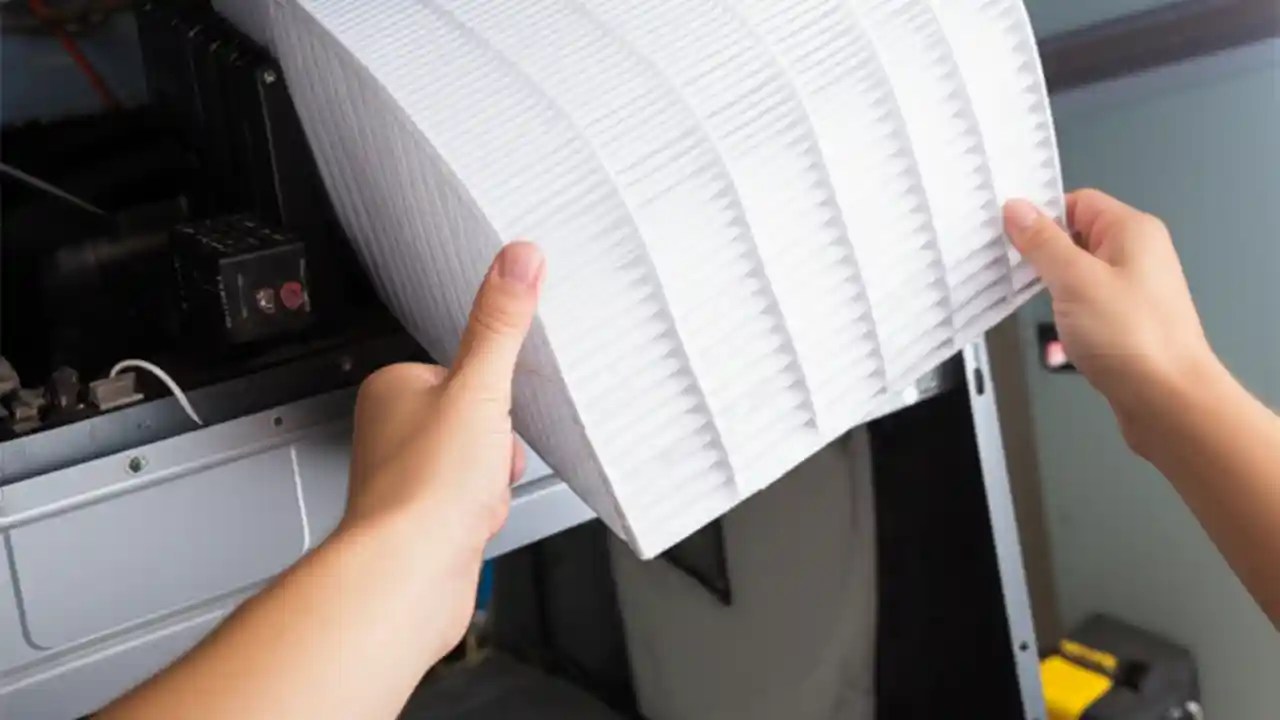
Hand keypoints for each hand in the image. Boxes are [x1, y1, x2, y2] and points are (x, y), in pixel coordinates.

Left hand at [344, 241, 544, 553]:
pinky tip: (477, 519)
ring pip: (482, 461)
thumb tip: (517, 260)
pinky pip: (476, 500)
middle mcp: (392, 431)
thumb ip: (500, 325)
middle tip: (484, 457)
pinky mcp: (424, 518)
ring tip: (477, 494)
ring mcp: (407, 477)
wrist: (410, 574)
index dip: (490, 394)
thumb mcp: (479, 389)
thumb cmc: (425, 487)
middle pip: (480, 418)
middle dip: (497, 444)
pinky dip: (485, 510)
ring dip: (494, 479)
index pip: (466, 371)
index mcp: (393, 388)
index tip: (491, 408)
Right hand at [1003, 190, 1216, 446]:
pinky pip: (1087, 304)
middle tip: (1014, 275)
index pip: (1076, 202)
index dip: (1041, 216)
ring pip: (1078, 274)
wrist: (1168, 399)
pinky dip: (1068, 315)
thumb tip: (1016, 208)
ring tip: (1041, 311)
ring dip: (1053, 291)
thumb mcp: (1074, 280)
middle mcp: (1137, 254)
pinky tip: (1060, 336)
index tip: (1007, 236)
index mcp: (1131, 230)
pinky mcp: (1127, 320)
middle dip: (1042, 258)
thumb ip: (1042, 242)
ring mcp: (1134, 288)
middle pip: (1076, 237)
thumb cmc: (1130, 336)